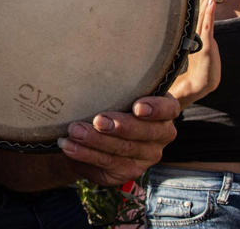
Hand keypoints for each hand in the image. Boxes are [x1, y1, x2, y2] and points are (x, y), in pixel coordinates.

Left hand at [58, 95, 179, 185]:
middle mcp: (160, 134)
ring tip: (75, 131)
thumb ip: (115, 87)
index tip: (137, 107)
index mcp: (164, 111)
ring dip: (96, 141)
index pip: (169, 108)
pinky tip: (70, 146)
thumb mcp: (116, 92)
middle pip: (144, 132)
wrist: (94, 133)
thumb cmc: (109, 103)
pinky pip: (108, 163)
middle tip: (98, 120)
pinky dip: (86, 154)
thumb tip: (91, 69)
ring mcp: (146, 155)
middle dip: (119, 126)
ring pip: (123, 149)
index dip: (156, 109)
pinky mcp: (129, 171)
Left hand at [167, 0, 220, 108]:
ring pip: (207, 14)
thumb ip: (166, 43)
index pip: (198, 10)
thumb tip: (151, 32)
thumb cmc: (186, 70)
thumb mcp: (174, 51)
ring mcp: (206, 39)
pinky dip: (209, 15)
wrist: (196, 87)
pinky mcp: (207, 47)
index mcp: (195, 33)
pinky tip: (211, 3)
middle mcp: (202, 33)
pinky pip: (208, 27)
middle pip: (205, 8)